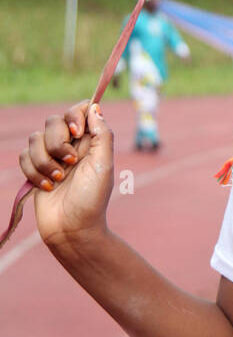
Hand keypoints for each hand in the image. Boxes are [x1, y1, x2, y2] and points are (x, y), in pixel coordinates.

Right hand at [19, 102, 114, 249]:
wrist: (71, 229)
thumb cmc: (92, 199)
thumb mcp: (104, 164)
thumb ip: (102, 133)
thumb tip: (95, 106)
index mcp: (90, 140)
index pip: (80, 109)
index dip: (75, 115)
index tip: (77, 133)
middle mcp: (70, 145)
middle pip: (53, 121)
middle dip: (58, 143)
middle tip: (69, 163)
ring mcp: (51, 157)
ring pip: (35, 138)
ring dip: (45, 161)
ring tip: (58, 180)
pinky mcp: (35, 170)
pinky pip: (24, 156)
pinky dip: (34, 172)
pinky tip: (46, 187)